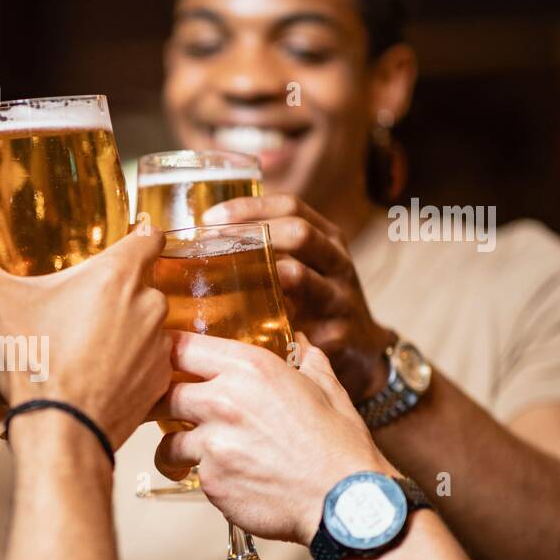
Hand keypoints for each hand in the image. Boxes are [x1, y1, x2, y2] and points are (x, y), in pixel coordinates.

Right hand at [0, 218, 170, 449]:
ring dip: (126, 330)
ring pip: (147, 325)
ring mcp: (159, 346)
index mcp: (117, 275)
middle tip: (82, 309)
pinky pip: (150, 362)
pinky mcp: (159, 381)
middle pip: (142, 284)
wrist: (59, 431)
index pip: (150, 237)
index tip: (126, 242)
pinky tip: (99, 374)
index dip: (139, 237)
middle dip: (118, 293)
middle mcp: (149, 305)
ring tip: (86, 346)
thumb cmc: (34, 364)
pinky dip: (131, 365)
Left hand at [153, 333, 393, 542]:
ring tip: (188, 453)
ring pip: (167, 439)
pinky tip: (225, 477)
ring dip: (175, 445)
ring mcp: (213, 443)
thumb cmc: (339, 448)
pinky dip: (203, 475)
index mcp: (250, 369)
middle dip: (161, 402)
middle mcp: (224, 400)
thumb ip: (307, 362)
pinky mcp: (211, 480)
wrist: (344, 503)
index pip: (181, 347)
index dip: (166, 353)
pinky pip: (191, 472)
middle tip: (167, 410)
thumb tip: (301, 343)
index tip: (161, 360)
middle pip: (162, 393)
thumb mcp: (328, 391)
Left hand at [203, 194, 394, 401]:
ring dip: (256, 276)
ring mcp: (341, 297)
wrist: (363, 353)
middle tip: (210, 246)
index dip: (249, 207)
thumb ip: (266, 253)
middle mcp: (337, 262)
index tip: (209, 217)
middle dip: (251, 234)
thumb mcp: (302, 269)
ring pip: (299, 276)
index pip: (290, 206)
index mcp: (327, 238)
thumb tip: (196, 244)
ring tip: (218, 282)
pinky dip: (267, 324)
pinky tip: (238, 328)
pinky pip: (299, 326)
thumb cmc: (315, 305)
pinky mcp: (338, 334)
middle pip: (298, 233)